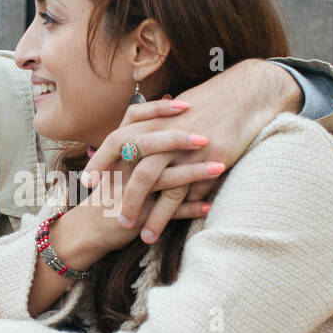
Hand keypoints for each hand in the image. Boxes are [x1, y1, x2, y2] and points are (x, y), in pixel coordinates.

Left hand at [83, 60, 300, 237]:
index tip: (88, 183)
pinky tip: (178, 226)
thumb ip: (149, 125)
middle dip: (127, 200)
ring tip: (146, 237)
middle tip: (117, 221)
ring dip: (155, 216)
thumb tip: (127, 138)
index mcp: (154, 122)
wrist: (243, 95)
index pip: (117, 141)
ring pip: (167, 188)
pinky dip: (186, 211)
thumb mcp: (171, 111)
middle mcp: (169, 137)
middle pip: (140, 172)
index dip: (101, 162)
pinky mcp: (213, 162)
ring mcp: (192, 151)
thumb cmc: (206, 103)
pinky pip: (195, 192)